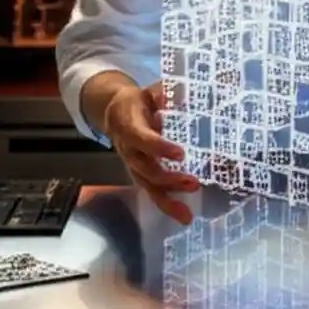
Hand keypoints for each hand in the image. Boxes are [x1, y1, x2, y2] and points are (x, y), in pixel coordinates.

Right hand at [103, 81, 199, 223]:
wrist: (116, 113)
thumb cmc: (138, 101)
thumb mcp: (148, 92)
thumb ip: (163, 93)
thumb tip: (182, 93)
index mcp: (129, 127)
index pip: (142, 139)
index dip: (159, 147)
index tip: (180, 153)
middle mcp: (129, 151)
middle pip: (145, 170)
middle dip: (168, 179)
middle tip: (193, 182)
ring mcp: (133, 166)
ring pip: (147, 187)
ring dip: (167, 201)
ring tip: (187, 214)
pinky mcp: (140, 176)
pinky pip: (151, 193)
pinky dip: (166, 206)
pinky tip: (183, 216)